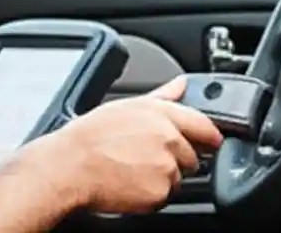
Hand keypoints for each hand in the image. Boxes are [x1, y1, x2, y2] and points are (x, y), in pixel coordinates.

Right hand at [20, 75, 223, 214]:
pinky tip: (131, 183)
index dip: (209, 135)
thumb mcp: (125, 106)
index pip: (203, 124)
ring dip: (163, 177)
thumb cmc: (89, 137)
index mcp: (161, 114)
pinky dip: (152, 194)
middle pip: (191, 155)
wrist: (70, 167)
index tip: (210, 141)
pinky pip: (165, 196)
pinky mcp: (160, 192)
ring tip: (133, 169)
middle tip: (146, 158)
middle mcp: (168, 139)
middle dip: (176, 158)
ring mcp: (166, 167)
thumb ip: (162, 95)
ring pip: (178, 177)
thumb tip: (182, 83)